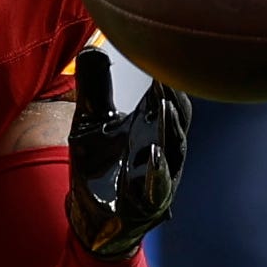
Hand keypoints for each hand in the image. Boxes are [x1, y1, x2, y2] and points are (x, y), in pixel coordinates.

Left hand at [65, 48, 190, 258]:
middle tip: (165, 75)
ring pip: (173, 148)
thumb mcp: (90, 122)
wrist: (90, 217)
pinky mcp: (151, 202)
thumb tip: (92, 49)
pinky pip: (158, 184)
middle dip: (173, 98)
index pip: (165, 98)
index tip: (161, 53)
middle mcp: (162, 147)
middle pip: (176, 119)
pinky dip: (158, 169)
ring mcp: (160, 175)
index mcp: (150, 126)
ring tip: (162, 104)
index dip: (164, 78)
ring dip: (169, 127)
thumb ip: (94, 88)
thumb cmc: (97, 166)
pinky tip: (154, 152)